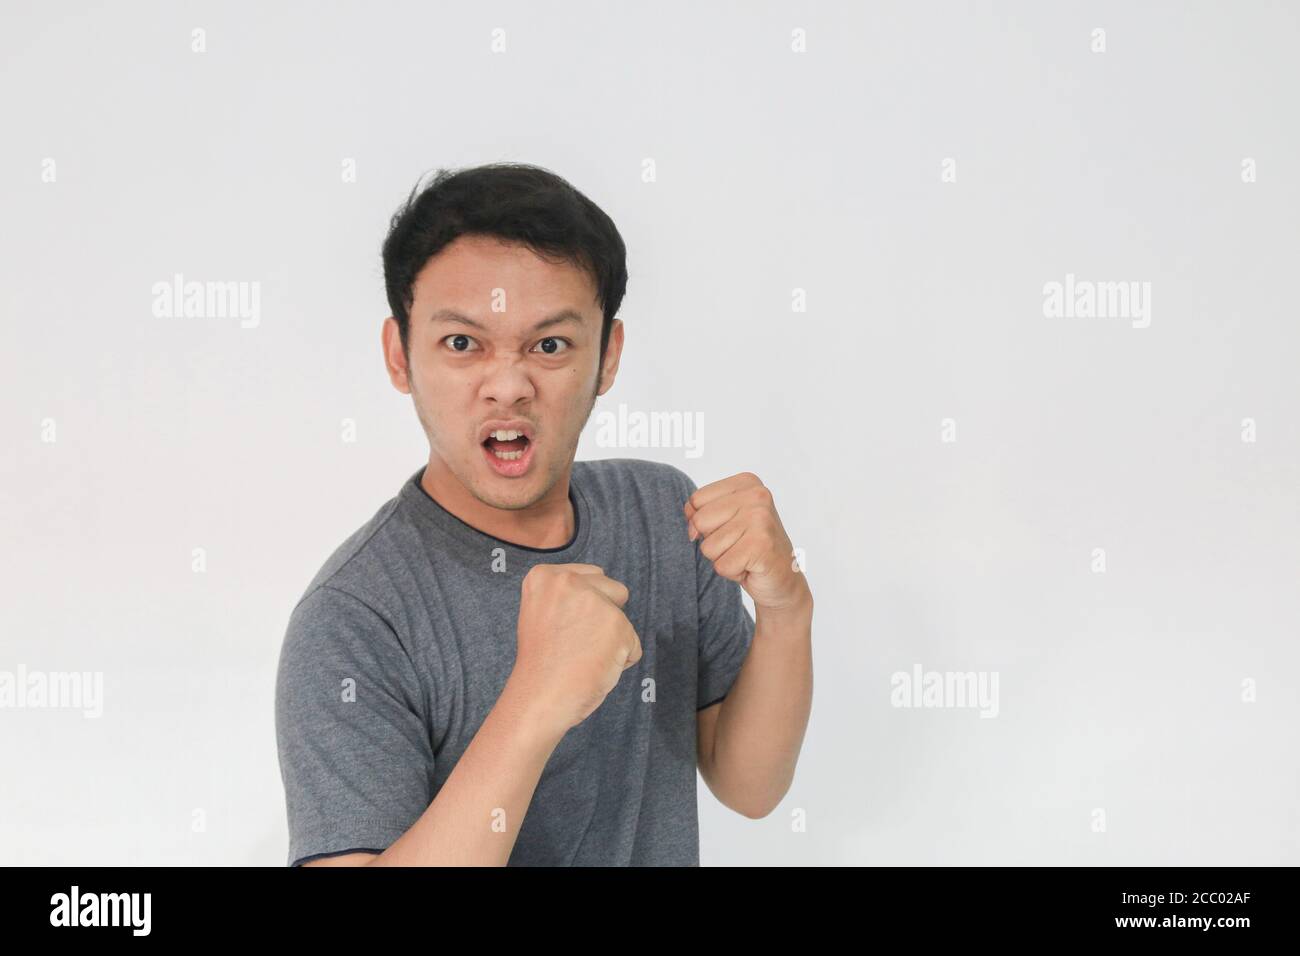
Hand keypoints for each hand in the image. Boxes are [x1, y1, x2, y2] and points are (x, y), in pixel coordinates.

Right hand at [511, 563, 642, 736]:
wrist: (539, 698)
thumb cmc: (541, 664)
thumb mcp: (540, 612)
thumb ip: (568, 596)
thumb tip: (603, 592)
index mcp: (545, 576)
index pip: (593, 576)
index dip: (585, 608)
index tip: (565, 628)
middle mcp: (570, 581)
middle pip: (615, 590)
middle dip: (605, 616)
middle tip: (576, 643)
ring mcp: (595, 603)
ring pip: (624, 619)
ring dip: (612, 639)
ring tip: (583, 657)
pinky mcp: (618, 627)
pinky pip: (634, 646)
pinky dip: (622, 661)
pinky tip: (594, 669)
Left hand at [684, 472, 809, 612]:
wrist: (783, 577)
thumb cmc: (750, 546)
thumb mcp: (723, 520)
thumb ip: (700, 513)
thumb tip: (692, 530)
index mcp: (747, 482)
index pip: (696, 500)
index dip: (703, 522)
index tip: (730, 528)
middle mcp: (757, 495)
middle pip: (700, 521)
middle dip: (712, 541)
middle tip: (739, 544)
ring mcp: (761, 519)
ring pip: (709, 547)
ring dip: (723, 558)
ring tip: (745, 554)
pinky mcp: (761, 546)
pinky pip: (722, 566)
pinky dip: (733, 572)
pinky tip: (751, 565)